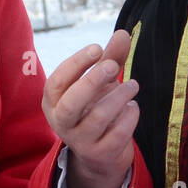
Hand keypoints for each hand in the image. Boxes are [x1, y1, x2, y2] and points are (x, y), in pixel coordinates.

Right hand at [43, 29, 139, 187]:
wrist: (101, 155)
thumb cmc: (96, 108)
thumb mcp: (99, 83)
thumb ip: (109, 59)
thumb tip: (123, 33)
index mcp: (53, 102)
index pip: (56, 82)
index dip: (76, 64)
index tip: (97, 48)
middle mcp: (61, 123)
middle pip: (70, 105)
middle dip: (92, 81)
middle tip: (114, 66)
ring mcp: (80, 142)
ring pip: (97, 119)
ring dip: (119, 97)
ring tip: (133, 84)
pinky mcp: (100, 154)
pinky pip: (116, 135)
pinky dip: (129, 117)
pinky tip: (134, 107)